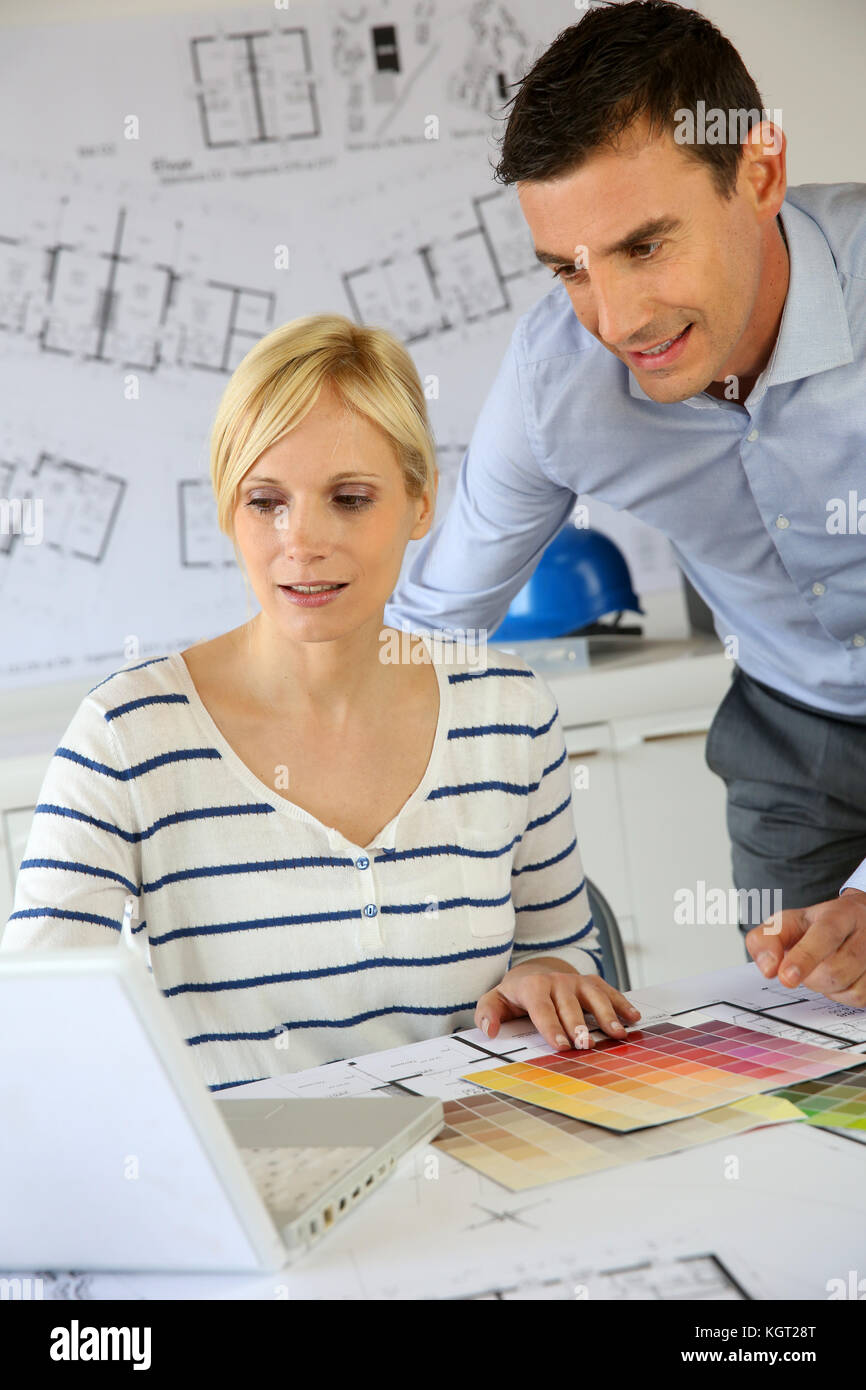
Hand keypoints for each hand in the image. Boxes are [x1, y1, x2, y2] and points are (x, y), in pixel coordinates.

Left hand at [475, 967, 640, 1051]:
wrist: (534, 971)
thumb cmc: (515, 994)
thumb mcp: (495, 1000)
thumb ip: (488, 1013)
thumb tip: (489, 1031)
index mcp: (532, 987)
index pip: (542, 1008)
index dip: (551, 1026)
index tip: (561, 1045)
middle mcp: (557, 982)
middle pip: (569, 1004)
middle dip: (579, 1025)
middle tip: (587, 1045)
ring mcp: (576, 981)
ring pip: (593, 995)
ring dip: (606, 1014)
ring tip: (617, 1034)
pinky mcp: (591, 983)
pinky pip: (608, 991)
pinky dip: (622, 1003)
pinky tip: (633, 1018)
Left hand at [745, 888, 865, 1005]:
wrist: (858, 918)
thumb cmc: (818, 924)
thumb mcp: (788, 922)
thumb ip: (766, 939)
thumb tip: (768, 968)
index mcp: (839, 915)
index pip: (825, 935)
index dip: (805, 957)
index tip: (786, 977)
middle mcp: (865, 934)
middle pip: (833, 971)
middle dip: (810, 977)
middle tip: (805, 965)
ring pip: (848, 989)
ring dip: (825, 987)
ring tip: (824, 966)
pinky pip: (859, 999)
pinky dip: (842, 994)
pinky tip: (840, 977)